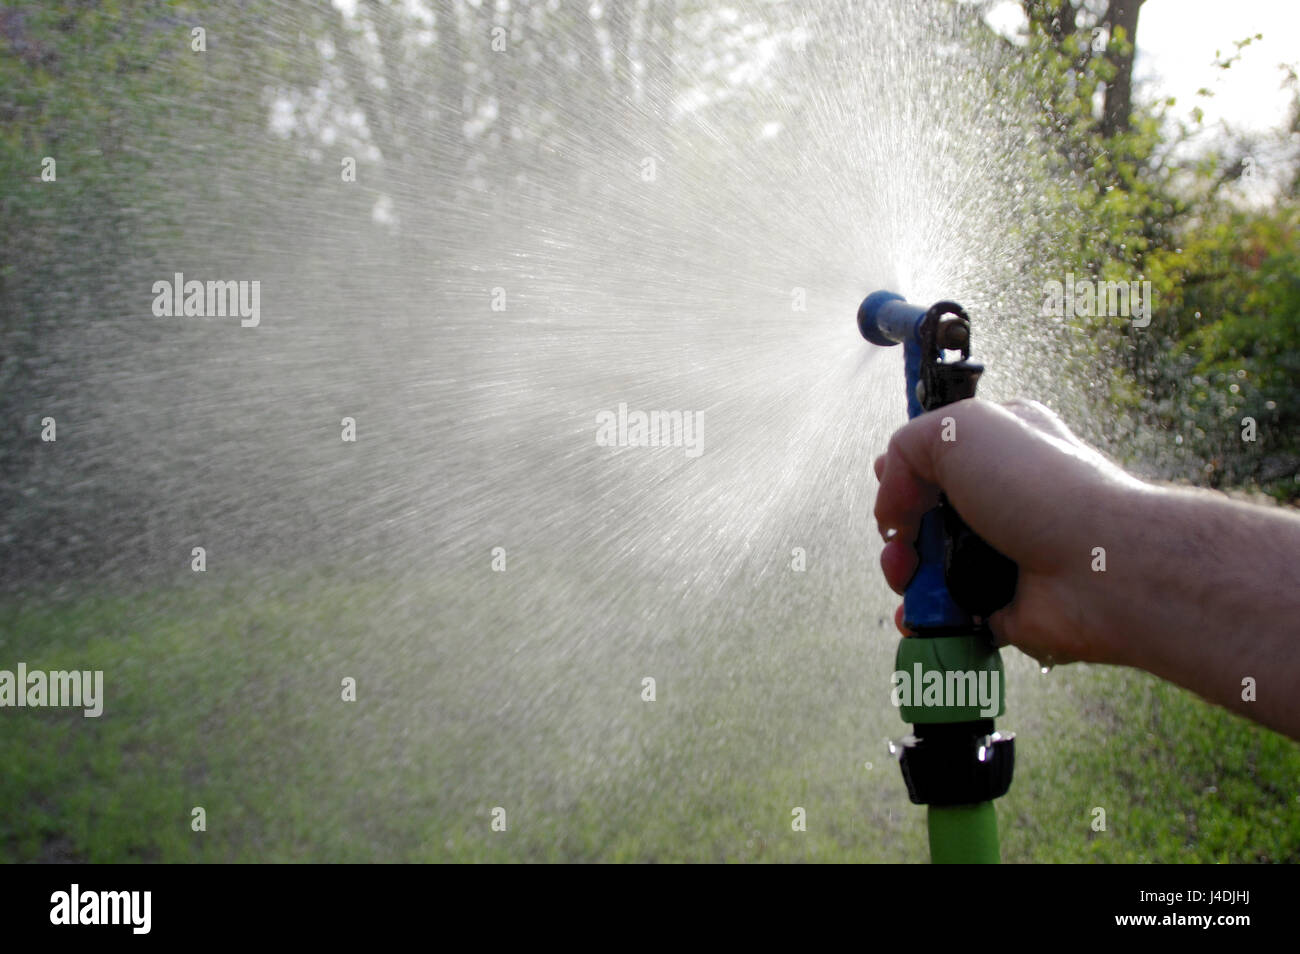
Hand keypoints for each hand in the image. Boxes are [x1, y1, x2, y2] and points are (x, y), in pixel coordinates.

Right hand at [873, 398, 1144, 666]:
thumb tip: (892, 505)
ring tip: (907, 577)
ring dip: (905, 573)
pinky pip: (950, 614)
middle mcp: (1003, 500)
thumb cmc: (1040, 485)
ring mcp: (1004, 555)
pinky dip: (925, 618)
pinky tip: (916, 614)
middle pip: (924, 516)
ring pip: (930, 567)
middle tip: (898, 540)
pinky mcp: (1004, 606)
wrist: (1102, 565)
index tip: (889, 485)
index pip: (937, 456)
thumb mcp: (960, 429)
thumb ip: (906, 448)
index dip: (904, 472)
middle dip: (898, 529)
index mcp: (999, 448)